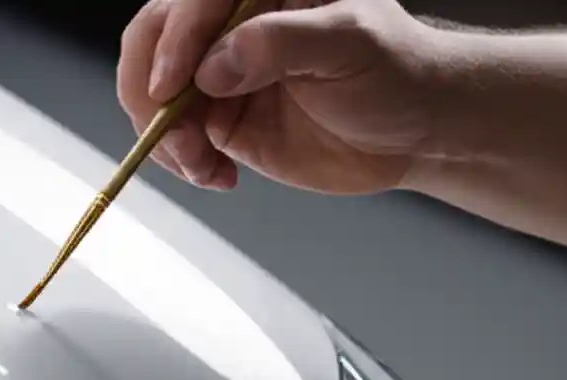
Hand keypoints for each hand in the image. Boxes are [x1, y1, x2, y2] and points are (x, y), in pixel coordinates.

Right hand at [118, 0, 443, 193]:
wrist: (414, 131)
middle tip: (170, 132)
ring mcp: (219, 72)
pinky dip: (181, 161)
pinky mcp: (219, 118)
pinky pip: (174, 136)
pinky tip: (216, 175)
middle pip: (153, 42)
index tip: (173, 88)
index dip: (173, 42)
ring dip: (165, 136)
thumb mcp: (348, 44)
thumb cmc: (397, 72)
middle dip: (151, 92)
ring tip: (201, 164)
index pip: (191, 3)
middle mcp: (230, 25)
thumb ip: (280, 44)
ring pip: (155, 94)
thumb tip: (214, 65)